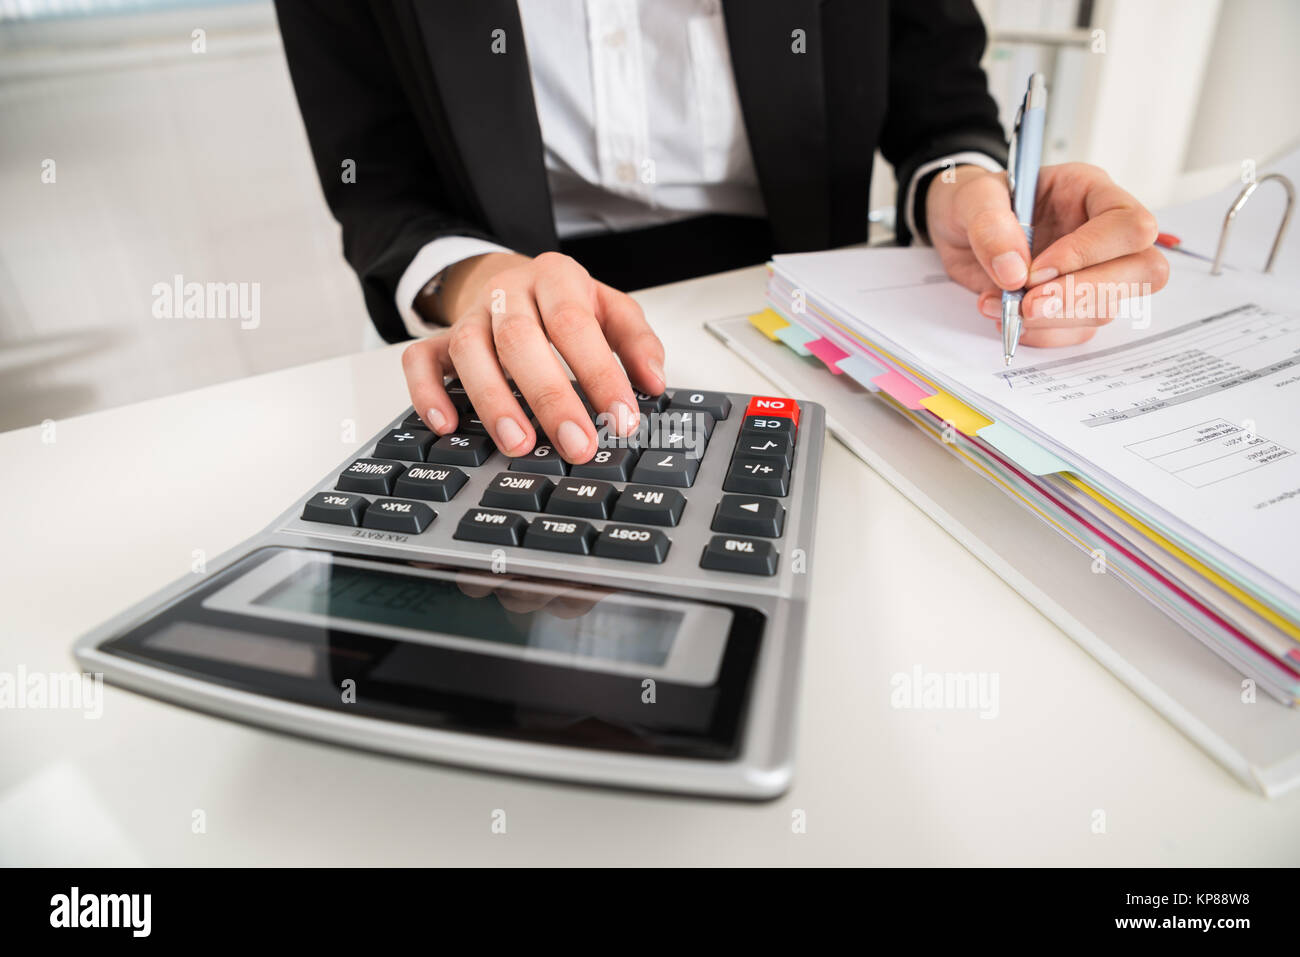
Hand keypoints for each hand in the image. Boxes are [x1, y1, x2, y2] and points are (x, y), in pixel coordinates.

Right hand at [401, 251, 665, 462]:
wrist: (511, 280)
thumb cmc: (565, 304)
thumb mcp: (610, 310)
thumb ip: (636, 342)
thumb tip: (654, 381)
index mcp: (555, 278)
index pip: (575, 325)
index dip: (599, 373)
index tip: (621, 419)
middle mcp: (508, 294)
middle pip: (521, 340)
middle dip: (551, 398)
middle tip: (577, 444)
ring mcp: (469, 316)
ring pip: (470, 352)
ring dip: (494, 402)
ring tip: (519, 445)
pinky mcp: (439, 340)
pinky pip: (419, 361)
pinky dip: (428, 394)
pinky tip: (448, 425)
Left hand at [927, 163, 1168, 347]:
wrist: (955, 228)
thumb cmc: (974, 202)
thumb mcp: (972, 197)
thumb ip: (990, 226)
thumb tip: (1014, 273)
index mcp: (1091, 192)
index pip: (1130, 225)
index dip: (1090, 253)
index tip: (1036, 270)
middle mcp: (1104, 233)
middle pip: (1143, 271)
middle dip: (1083, 295)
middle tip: (1028, 305)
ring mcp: (1094, 272)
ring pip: (1108, 308)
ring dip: (1052, 319)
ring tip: (997, 304)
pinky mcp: (1073, 305)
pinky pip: (1075, 332)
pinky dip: (1039, 333)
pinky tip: (1003, 316)